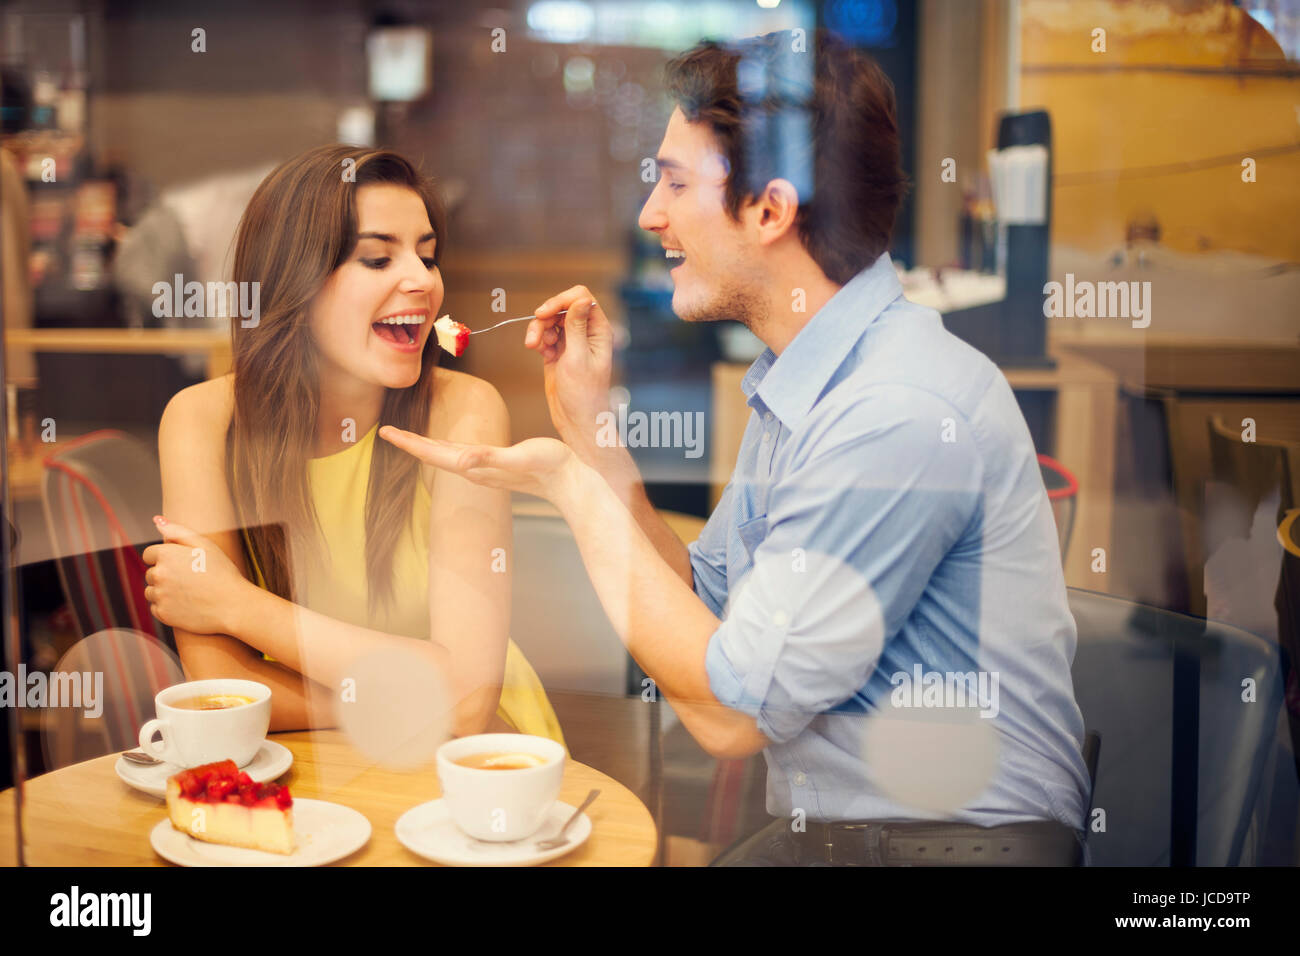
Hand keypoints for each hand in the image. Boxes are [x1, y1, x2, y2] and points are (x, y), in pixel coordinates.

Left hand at [141, 517, 248, 633]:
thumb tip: (156, 520)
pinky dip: (167, 607)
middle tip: (190, 580)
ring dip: (163, 591)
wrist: (233, 606)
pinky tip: (186, 605)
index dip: (166, 558)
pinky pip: (156, 608)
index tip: (182, 565)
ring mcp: (159, 595)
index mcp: (166, 555)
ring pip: (151, 591)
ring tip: (188, 593)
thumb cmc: (223, 573)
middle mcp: (158, 574)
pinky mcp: (162, 613)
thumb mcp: (205, 546)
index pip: (149, 554)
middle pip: (150, 573)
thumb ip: (178, 531)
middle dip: (165, 575)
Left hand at [379, 427, 583, 505]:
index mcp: (474, 466)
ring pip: (444, 456)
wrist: (569, 481)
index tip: (385, 432)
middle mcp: (474, 470)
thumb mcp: (518, 457)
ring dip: (424, 446)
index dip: (408, 443)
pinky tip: (445, 445)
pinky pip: (460, 454)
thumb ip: (489, 458)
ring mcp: (483, 468)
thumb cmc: (547, 466)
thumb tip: (461, 460)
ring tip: (406, 437)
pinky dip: (445, 447)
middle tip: (385, 431)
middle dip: (408, 443)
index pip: (432, 454)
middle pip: (433, 455)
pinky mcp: (494, 464)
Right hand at [525, 287, 616, 463]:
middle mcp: (587, 332)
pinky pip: (545, 335)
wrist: (576, 420)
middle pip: (561, 307)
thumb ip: (576, 326)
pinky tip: (542, 356)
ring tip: (535, 348)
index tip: (542, 314)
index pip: (580, 298)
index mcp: (599, 330)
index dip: (560, 301)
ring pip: (550, 320)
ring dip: (539, 331)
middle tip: (534, 339)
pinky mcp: (559, 351)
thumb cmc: (583, 394)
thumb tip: (582, 298)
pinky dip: (539, 341)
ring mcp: (572, 341)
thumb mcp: (577, 357)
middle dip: (545, 318)